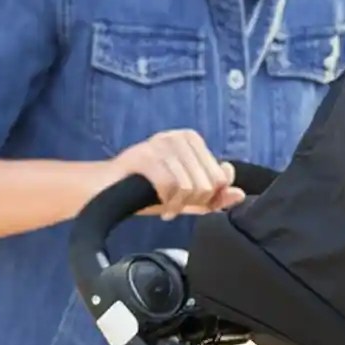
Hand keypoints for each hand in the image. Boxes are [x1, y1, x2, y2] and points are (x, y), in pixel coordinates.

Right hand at [109, 130, 245, 220]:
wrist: (104, 190)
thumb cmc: (146, 191)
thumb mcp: (187, 195)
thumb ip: (214, 195)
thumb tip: (240, 194)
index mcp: (191, 140)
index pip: (221, 176)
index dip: (209, 197)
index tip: (192, 202)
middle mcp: (177, 137)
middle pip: (208, 183)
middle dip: (193, 203)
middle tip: (175, 206)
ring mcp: (160, 144)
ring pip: (191, 187)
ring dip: (178, 206)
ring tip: (166, 205)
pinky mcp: (144, 156)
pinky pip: (172, 187)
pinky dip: (168, 204)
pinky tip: (160, 207)